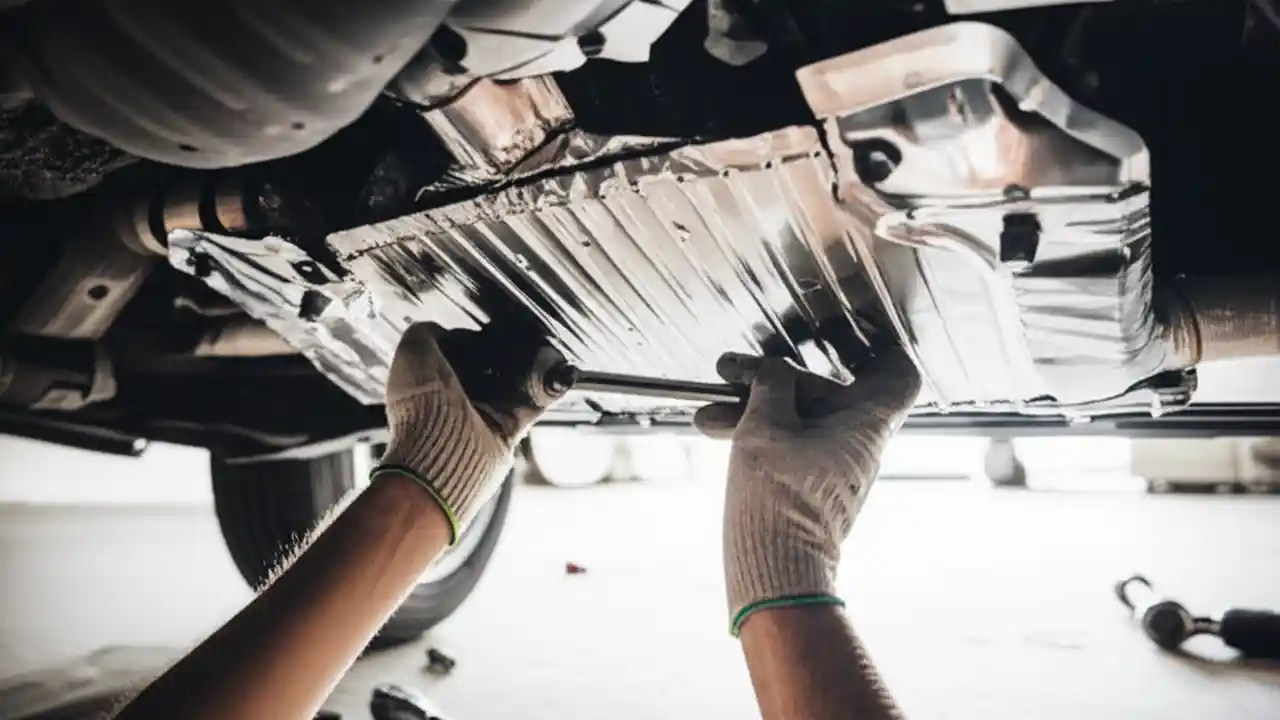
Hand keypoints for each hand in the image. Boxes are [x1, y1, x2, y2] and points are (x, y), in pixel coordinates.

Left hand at [375, 323, 568, 541]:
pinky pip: (535, 400)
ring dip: (530, 364)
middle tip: (514, 338)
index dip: (468, 337)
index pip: (454, 350)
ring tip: (538, 348)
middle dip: (503, 349)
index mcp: (428, 381)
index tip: (481, 329)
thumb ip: (427, 333)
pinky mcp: (510, 426)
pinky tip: (558, 368)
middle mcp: (456, 398)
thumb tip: (446, 331)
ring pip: (514, 380)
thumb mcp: (412, 351)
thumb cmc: (422, 406)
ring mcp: (484, 412)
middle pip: (488, 364)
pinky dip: (550, 385)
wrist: (446, 447)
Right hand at [694, 348, 920, 634]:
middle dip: (771, 378)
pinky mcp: (807, 486)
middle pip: (823, 390)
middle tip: (729, 370)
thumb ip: (769, 386)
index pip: (898, 373)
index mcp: (864, 423)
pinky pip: (785, 444)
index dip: (877, 344)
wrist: (775, 574)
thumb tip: (769, 371)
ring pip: (795, 418)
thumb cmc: (779, 503)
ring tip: (707, 409)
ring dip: (751, 406)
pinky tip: (713, 428)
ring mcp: (832, 467)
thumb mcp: (764, 427)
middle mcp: (856, 443)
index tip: (847, 328)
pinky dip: (754, 433)